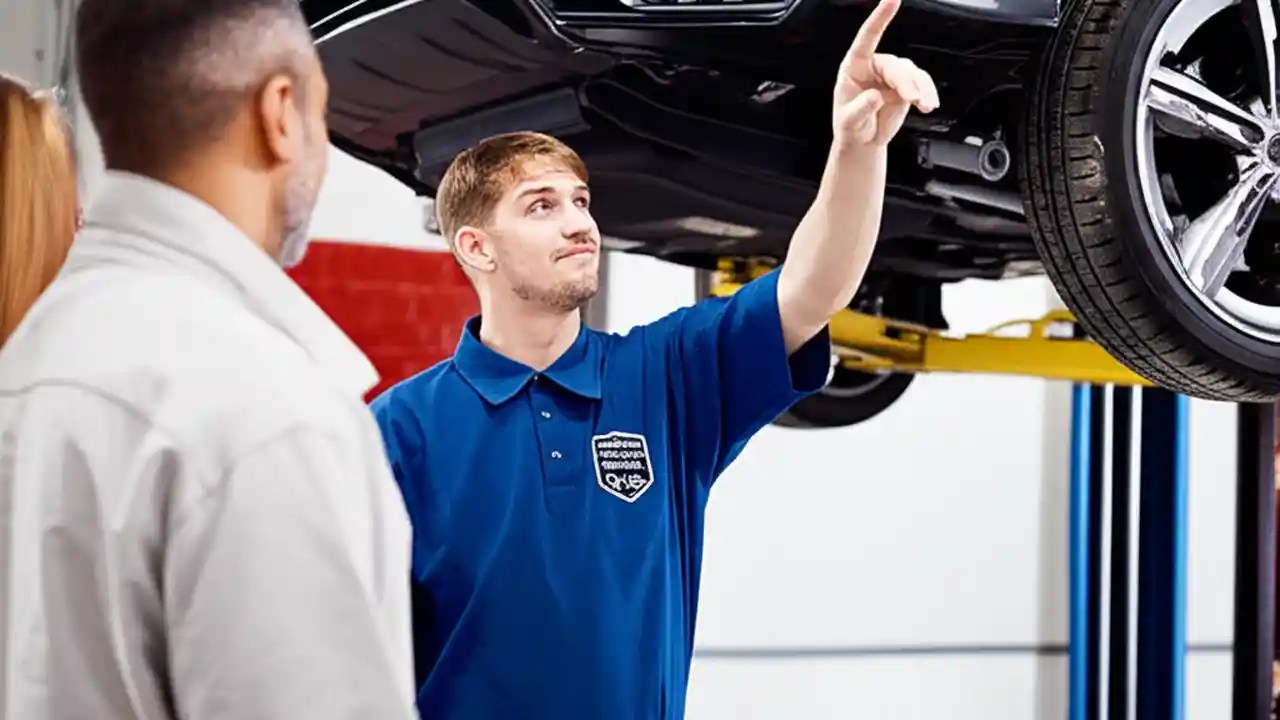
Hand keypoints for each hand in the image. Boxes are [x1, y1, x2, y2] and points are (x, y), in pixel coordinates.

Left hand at [833, 0, 938, 147]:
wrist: (863, 140)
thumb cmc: (850, 126)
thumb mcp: (849, 121)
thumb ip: (861, 108)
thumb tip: (875, 96)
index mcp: (854, 67)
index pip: (867, 38)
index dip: (879, 18)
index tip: (891, 0)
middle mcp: (874, 66)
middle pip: (896, 66)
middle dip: (906, 83)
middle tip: (913, 100)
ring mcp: (892, 75)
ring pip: (911, 74)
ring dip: (921, 89)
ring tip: (925, 106)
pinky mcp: (907, 85)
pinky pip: (922, 83)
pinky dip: (928, 92)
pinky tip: (930, 104)